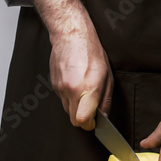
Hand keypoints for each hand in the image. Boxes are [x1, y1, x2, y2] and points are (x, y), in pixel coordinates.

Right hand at [33, 0, 113, 129]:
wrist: (71, 35)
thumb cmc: (91, 51)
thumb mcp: (107, 75)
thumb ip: (106, 99)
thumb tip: (104, 115)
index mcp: (87, 88)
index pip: (83, 120)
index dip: (90, 125)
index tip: (95, 121)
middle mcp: (71, 90)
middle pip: (74, 120)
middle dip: (83, 119)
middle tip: (91, 109)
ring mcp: (60, 88)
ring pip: (67, 110)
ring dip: (76, 107)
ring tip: (84, 91)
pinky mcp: (53, 85)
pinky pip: (62, 99)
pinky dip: (69, 97)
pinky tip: (75, 83)